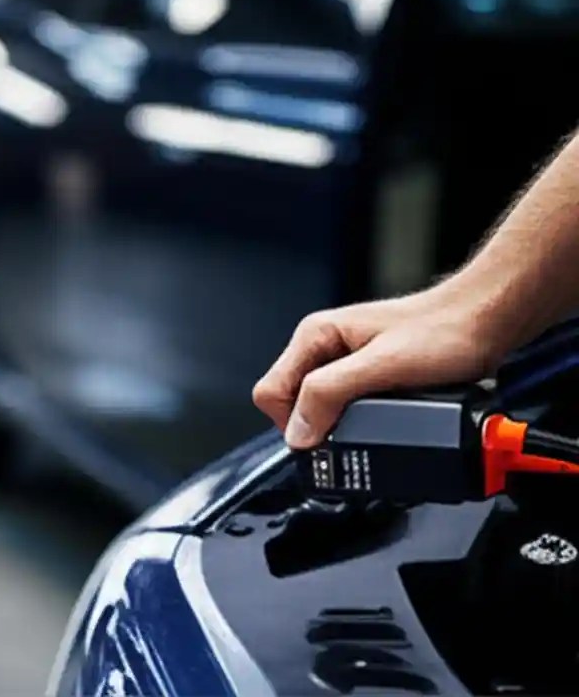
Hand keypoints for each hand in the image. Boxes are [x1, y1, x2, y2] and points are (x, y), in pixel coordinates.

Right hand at [252, 288, 515, 448]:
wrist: (487, 321)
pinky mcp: (365, 378)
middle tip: (354, 435)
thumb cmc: (445, 332)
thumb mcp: (382, 366)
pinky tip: (383, 424)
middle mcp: (323, 349)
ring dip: (340, 428)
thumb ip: (331, 393)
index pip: (271, 393)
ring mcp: (343, 364)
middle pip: (292, 406)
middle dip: (318, 428)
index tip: (326, 438)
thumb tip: (298, 433)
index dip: (294, 423)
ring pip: (318, 411)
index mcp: (314, 336)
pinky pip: (344, 411)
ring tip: (375, 427)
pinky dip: (359, 425)